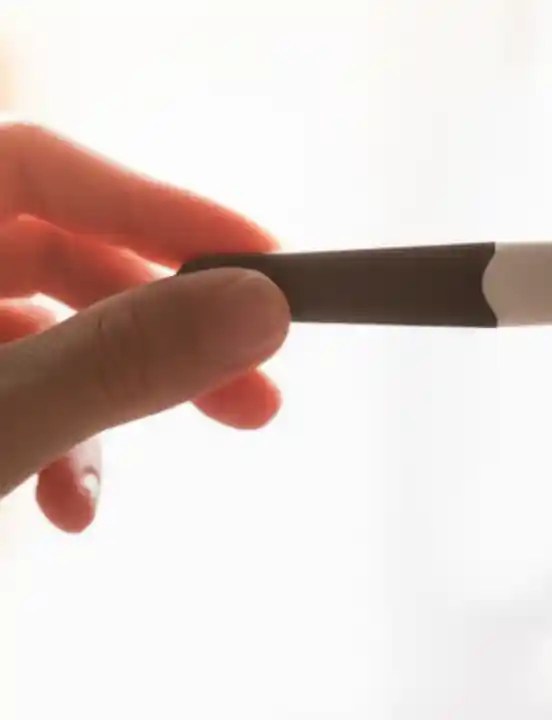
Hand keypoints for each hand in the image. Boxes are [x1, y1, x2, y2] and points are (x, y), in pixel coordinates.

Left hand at [0, 121, 289, 532]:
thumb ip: (116, 360)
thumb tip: (259, 310)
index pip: (42, 165)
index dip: (160, 207)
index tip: (268, 264)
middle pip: (63, 254)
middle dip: (171, 320)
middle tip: (262, 378)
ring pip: (50, 330)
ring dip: (131, 388)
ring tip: (205, 437)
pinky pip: (17, 390)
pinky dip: (63, 439)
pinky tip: (72, 502)